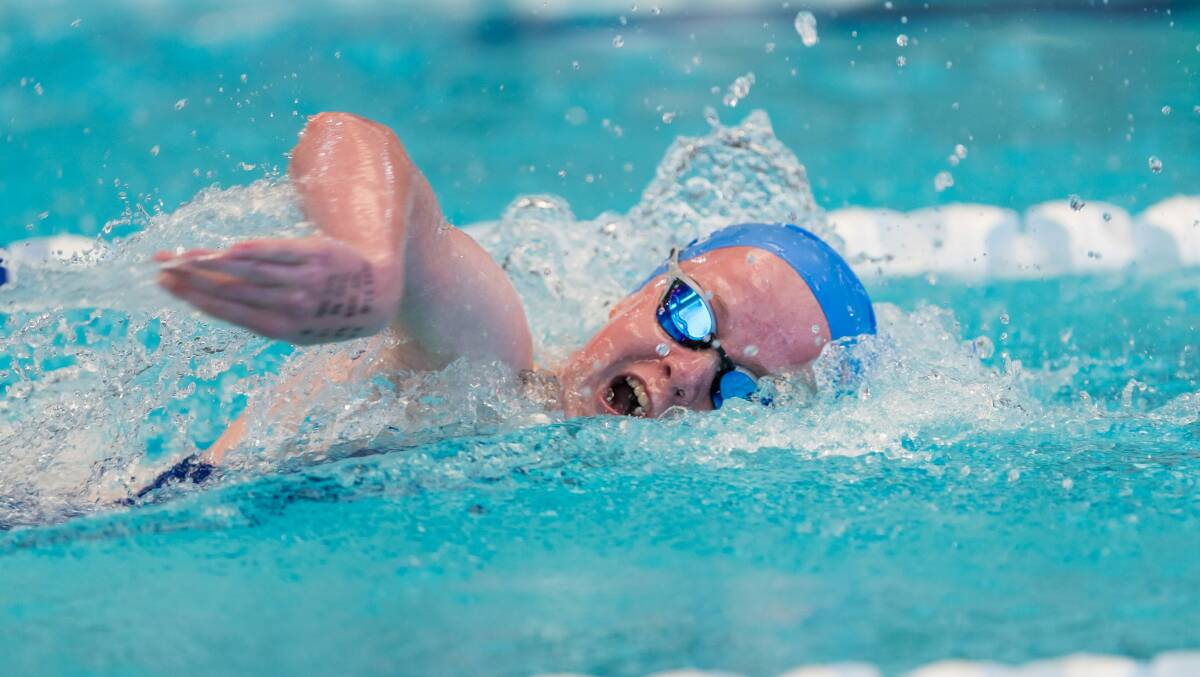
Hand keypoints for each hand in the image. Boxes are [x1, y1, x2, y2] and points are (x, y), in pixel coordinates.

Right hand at [156, 236, 400, 344]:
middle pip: (232, 289)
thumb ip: (260, 315)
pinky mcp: (316, 256)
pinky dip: (250, 252)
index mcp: (281, 328)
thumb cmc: (329, 310)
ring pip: (249, 270)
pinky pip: (277, 253)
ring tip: (182, 254)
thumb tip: (214, 301)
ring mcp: (303, 281)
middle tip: (160, 266)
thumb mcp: (297, 326)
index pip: (228, 310)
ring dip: (211, 263)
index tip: (165, 284)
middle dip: (192, 278)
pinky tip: (225, 249)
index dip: (194, 298)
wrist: (377, 294)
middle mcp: (290, 306)